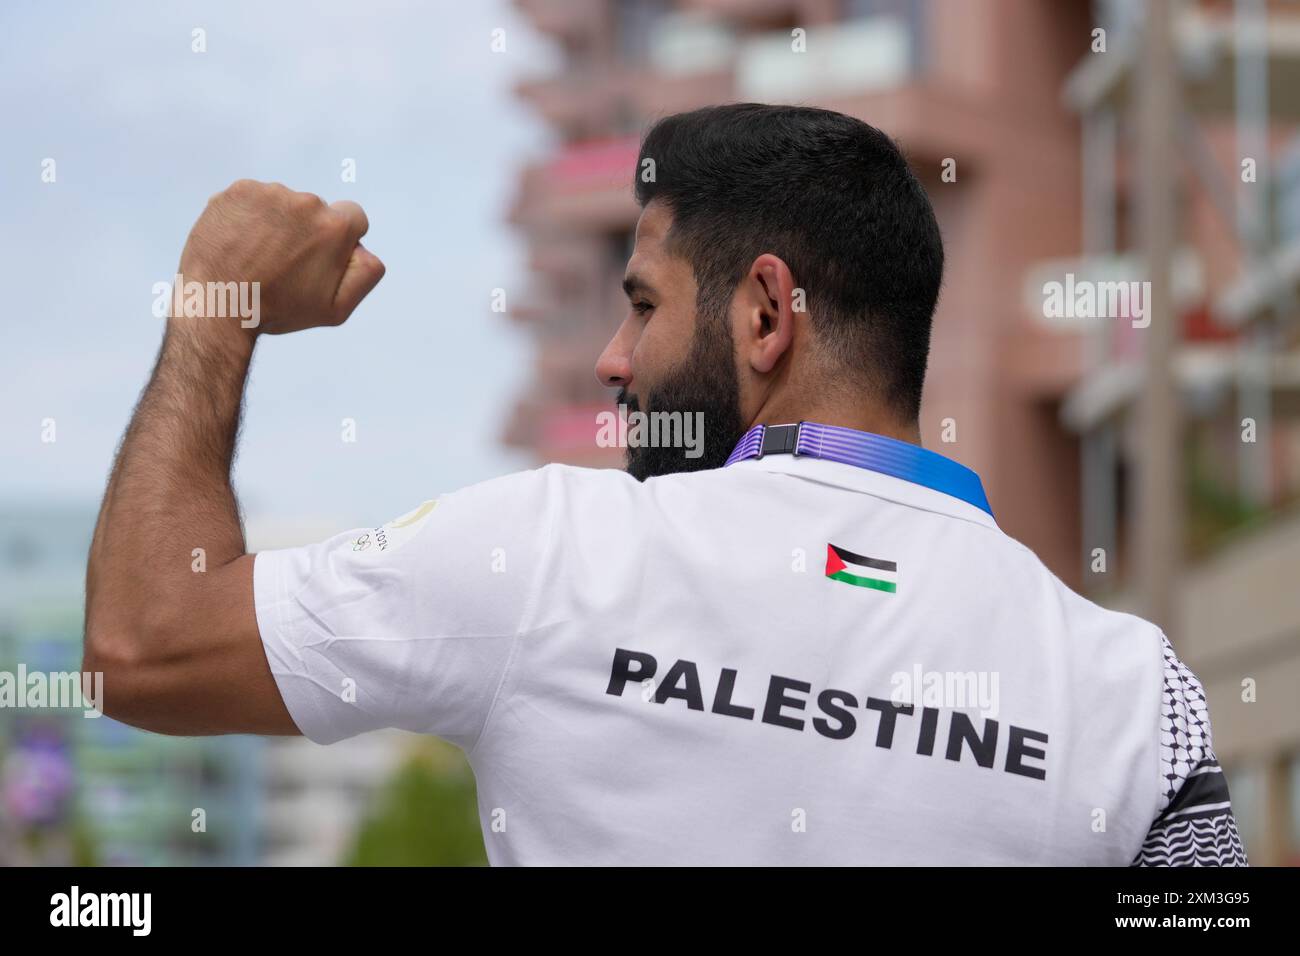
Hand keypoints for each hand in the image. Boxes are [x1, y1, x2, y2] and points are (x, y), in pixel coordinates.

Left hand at [173, 179, 384, 335]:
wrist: (219, 302)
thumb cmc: (278, 309)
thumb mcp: (336, 309)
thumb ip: (366, 274)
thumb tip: (364, 248)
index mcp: (335, 227)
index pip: (353, 217)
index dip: (339, 240)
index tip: (318, 259)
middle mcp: (306, 202)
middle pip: (316, 210)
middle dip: (305, 232)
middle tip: (283, 265)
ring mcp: (270, 193)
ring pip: (283, 204)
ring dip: (275, 224)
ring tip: (257, 256)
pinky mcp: (239, 191)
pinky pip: (253, 199)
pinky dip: (248, 217)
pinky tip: (240, 244)